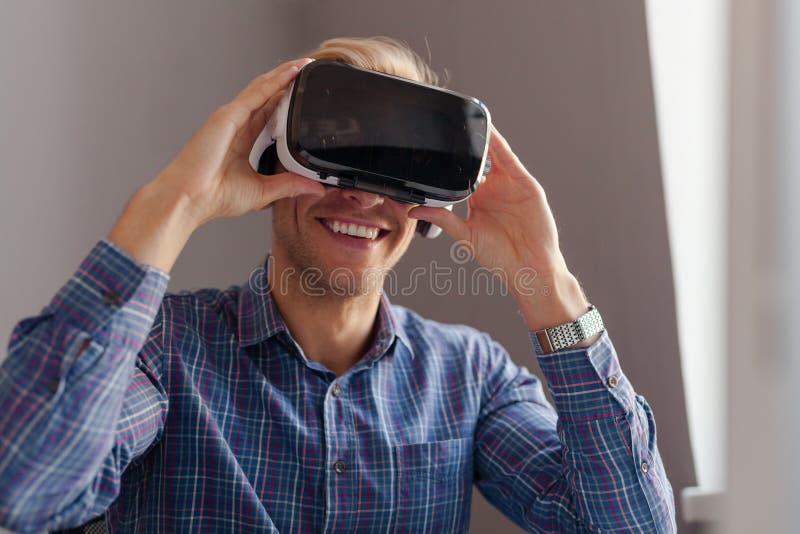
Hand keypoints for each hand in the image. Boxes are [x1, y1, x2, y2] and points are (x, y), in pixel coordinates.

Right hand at [152, 57, 324, 227]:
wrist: (190, 199)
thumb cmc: (214, 197)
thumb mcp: (263, 191)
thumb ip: (289, 185)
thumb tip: (314, 187)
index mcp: (242, 140)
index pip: (268, 114)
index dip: (284, 100)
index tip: (303, 94)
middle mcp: (237, 125)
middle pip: (266, 96)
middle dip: (286, 82)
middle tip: (308, 70)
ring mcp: (231, 118)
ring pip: (262, 88)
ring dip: (283, 75)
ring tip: (304, 65)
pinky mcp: (228, 116)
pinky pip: (256, 94)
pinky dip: (274, 82)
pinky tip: (290, 72)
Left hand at [409, 126, 590, 330]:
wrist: (529, 267)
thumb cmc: (500, 258)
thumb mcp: (465, 236)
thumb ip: (442, 219)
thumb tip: (414, 212)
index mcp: (477, 200)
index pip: (461, 174)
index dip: (451, 160)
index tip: (435, 145)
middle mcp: (493, 189)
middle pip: (477, 160)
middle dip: (466, 143)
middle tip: (450, 124)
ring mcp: (510, 185)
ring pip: (493, 155)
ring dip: (482, 138)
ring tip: (467, 118)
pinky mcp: (525, 184)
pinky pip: (510, 160)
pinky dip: (499, 145)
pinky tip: (489, 132)